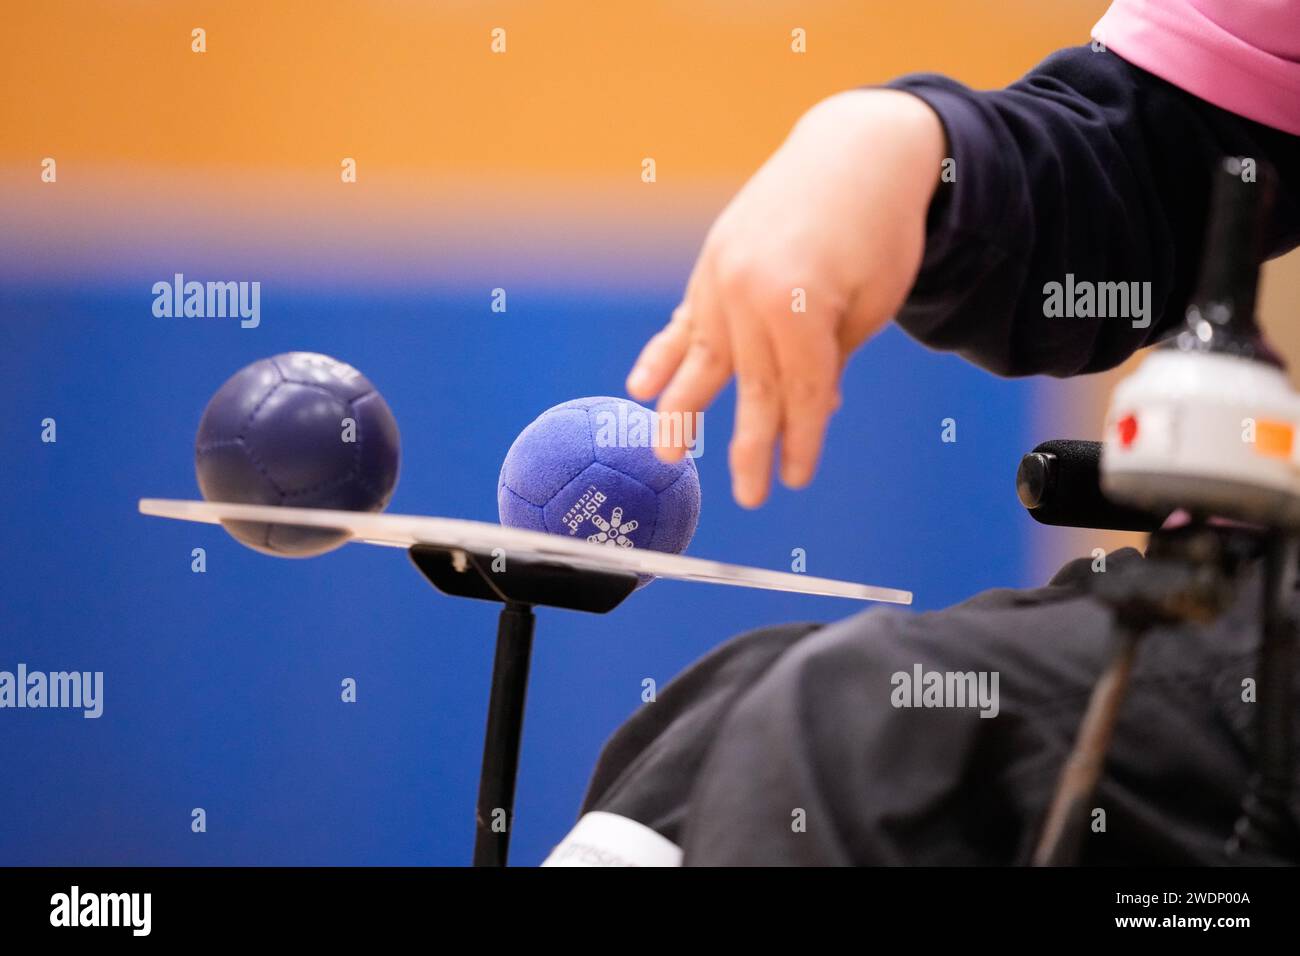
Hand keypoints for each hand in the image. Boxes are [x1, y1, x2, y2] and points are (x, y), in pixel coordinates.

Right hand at [626, 89, 944, 506]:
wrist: (856, 151)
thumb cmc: (878, 231)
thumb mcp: (871, 302)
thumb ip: (831, 357)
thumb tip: (812, 409)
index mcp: (799, 305)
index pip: (800, 392)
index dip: (800, 441)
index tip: (794, 480)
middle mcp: (750, 294)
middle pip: (750, 386)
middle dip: (749, 445)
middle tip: (747, 497)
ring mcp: (722, 277)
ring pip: (703, 359)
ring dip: (683, 412)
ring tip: (667, 455)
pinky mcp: (711, 266)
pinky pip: (683, 320)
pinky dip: (662, 356)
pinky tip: (640, 388)